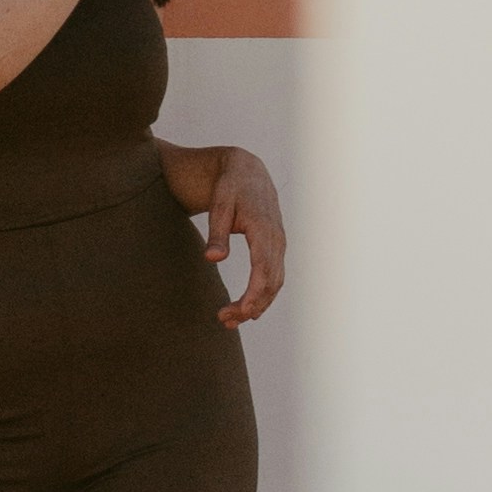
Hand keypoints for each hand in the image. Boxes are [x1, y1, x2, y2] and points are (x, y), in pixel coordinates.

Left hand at [199, 146, 285, 326]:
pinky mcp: (276, 247)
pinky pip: (274, 276)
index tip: (240, 313)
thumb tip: (213, 259)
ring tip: (231, 319)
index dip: (254, 295)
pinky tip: (248, 307)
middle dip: (252, 305)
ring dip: (257, 304)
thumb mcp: (219, 205)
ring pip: (275, 283)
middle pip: (271, 282)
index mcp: (264, 229)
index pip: (263, 269)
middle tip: (225, 320)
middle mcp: (276, 239)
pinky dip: (263, 294)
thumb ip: (217, 232)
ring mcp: (279, 244)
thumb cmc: (230, 187)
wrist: (248, 171)